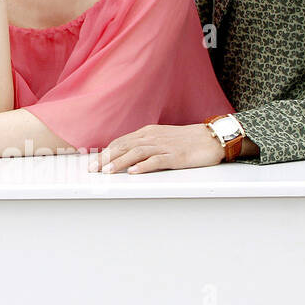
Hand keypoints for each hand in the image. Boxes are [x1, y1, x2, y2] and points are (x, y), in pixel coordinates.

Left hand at [88, 123, 223, 174]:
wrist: (211, 137)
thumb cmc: (186, 140)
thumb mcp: (161, 138)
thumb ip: (145, 145)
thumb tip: (126, 156)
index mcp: (147, 132)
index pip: (121, 142)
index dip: (105, 152)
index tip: (93, 162)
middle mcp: (153, 137)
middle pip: (124, 146)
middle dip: (106, 158)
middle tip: (93, 169)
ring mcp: (164, 146)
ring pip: (137, 152)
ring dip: (120, 162)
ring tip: (108, 172)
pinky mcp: (176, 156)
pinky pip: (157, 160)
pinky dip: (144, 166)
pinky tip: (134, 172)